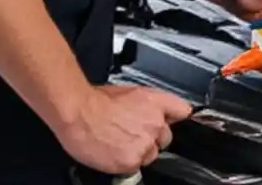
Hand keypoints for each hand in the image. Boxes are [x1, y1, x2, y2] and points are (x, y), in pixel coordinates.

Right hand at [54, 84, 192, 174]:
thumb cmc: (95, 101)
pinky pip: (135, 167)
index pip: (183, 112)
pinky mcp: (132, 161)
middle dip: (152, 139)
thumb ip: (148, 105)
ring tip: (118, 144)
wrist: (78, 112)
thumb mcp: (130, 93)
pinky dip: (125, 164)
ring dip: (138, 153)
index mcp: (157, 102)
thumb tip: (150, 112)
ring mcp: (146, 143)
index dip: (173, 119)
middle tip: (131, 136)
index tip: (168, 123)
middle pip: (166, 138)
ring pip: (151, 155)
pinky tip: (112, 153)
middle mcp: (157, 123)